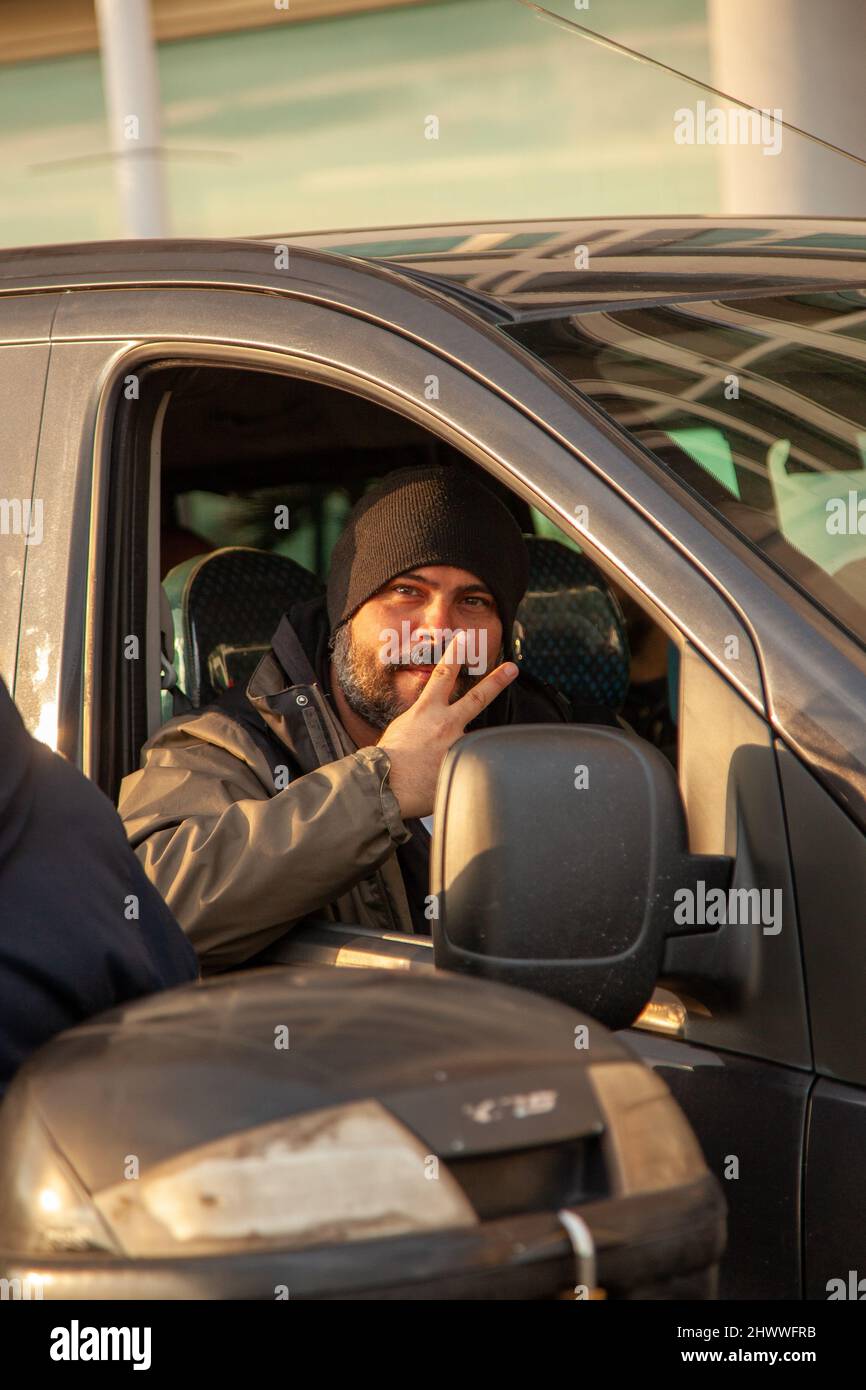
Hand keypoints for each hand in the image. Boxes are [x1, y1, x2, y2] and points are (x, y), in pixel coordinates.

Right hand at [378, 635, 518, 819]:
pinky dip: (457, 771)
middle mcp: (446, 724)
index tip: (464, 639)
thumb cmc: (387, 759)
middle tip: (511, 669)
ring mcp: (456, 744)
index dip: (455, 654)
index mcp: (426, 711)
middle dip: (496, 681)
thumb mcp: (402, 728)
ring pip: (471, 741)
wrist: (385, 784)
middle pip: (477, 697)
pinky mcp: (461, 765)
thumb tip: (431, 722)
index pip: (443, 675)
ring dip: (460, 751)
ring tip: (436, 765)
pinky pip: (467, 765)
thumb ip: (422, 720)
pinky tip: (438, 781)